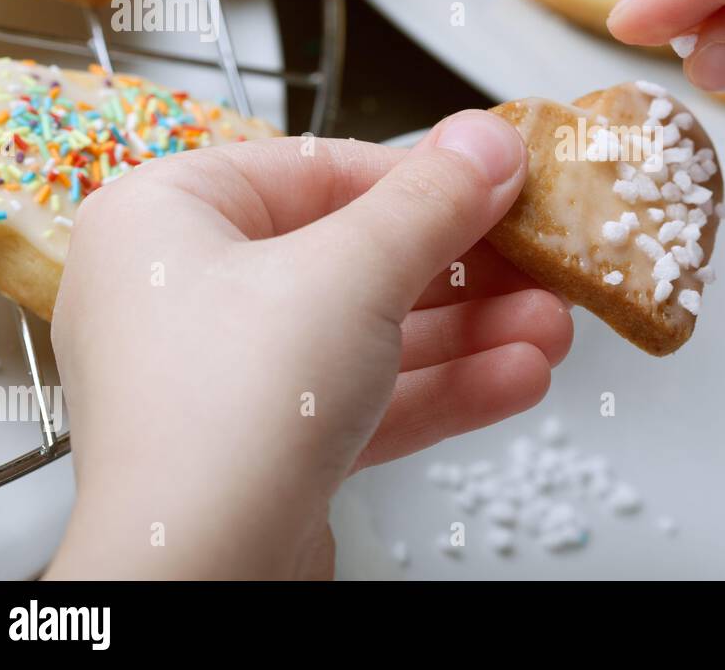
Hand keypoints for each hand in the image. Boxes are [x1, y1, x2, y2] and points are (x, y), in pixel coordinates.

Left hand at [44, 112, 572, 578]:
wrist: (194, 585)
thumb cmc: (230, 407)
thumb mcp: (352, 273)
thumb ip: (431, 202)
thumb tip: (489, 140)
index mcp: (170, 216)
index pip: (320, 168)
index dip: (423, 177)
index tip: (502, 182)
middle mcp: (187, 290)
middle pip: (356, 256)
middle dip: (466, 270)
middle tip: (541, 263)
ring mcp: (227, 375)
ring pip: (371, 334)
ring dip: (471, 333)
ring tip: (554, 329)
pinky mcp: (268, 447)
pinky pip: (365, 397)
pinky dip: (442, 388)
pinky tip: (518, 379)